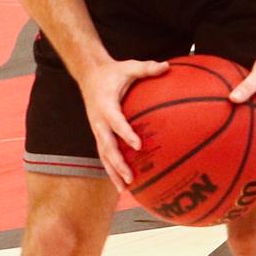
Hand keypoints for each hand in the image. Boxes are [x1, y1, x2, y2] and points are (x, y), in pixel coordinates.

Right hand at [79, 57, 170, 184]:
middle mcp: (99, 121)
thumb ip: (147, 68)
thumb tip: (167, 66)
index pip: (116, 122)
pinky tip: (121, 182)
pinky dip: (111, 168)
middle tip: (131, 177)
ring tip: (124, 189)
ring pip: (103, 155)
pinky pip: (104, 153)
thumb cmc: (113, 72)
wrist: (89, 74)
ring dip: (113, 172)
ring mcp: (97, 129)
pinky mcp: (99, 133)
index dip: (125, 133)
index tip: (138, 145)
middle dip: (118, 164)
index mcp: (106, 106)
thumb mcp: (129, 67)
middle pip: (107, 146)